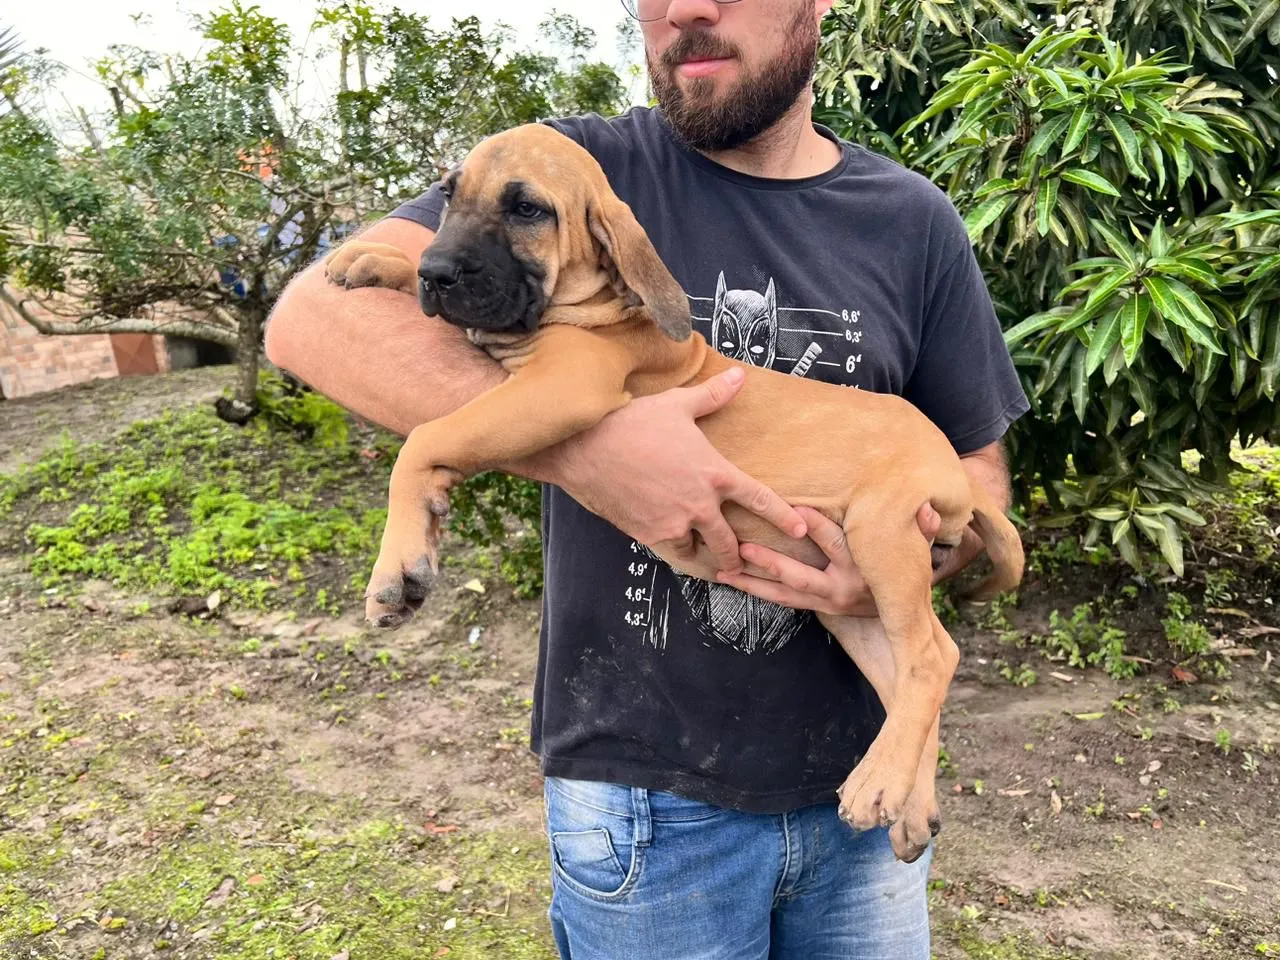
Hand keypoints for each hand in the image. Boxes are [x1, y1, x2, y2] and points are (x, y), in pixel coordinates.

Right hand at [546, 367, 808, 572]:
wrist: (586, 447)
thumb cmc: (632, 422)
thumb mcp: (676, 405)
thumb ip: (712, 396)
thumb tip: (739, 377)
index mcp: (714, 473)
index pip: (759, 499)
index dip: (782, 517)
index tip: (798, 529)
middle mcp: (700, 504)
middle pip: (731, 541)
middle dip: (742, 555)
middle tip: (748, 561)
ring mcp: (675, 523)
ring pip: (704, 555)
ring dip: (714, 563)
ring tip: (721, 570)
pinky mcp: (649, 535)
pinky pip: (675, 556)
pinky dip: (684, 559)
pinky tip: (687, 561)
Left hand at [715, 504, 942, 616]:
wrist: (904, 620)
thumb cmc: (903, 574)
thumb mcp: (914, 552)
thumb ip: (922, 530)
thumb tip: (929, 508)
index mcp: (861, 568)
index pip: (834, 542)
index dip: (814, 525)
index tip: (792, 509)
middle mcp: (840, 587)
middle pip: (799, 574)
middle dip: (769, 561)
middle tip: (741, 548)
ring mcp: (826, 601)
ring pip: (784, 593)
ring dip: (753, 582)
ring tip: (724, 572)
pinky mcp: (817, 609)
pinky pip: (783, 602)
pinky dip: (758, 592)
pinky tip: (734, 582)